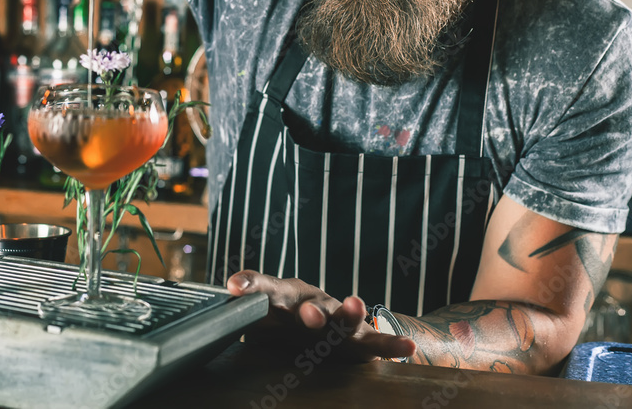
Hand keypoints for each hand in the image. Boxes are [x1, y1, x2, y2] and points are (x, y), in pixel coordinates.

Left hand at [227, 270, 416, 362]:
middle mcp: (311, 303)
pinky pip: (376, 341)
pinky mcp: (358, 339)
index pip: (263, 287)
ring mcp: (336, 319)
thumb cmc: (280, 320)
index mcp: (282, 297)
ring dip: (350, 313)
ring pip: (345, 317)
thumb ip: (242, 311)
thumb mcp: (255, 317)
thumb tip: (224, 295)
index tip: (235, 287)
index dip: (250, 285)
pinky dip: (391, 343)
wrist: (315, 325)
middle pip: (310, 304)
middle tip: (309, 315)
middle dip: (310, 311)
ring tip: (356, 306)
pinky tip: (407, 347)